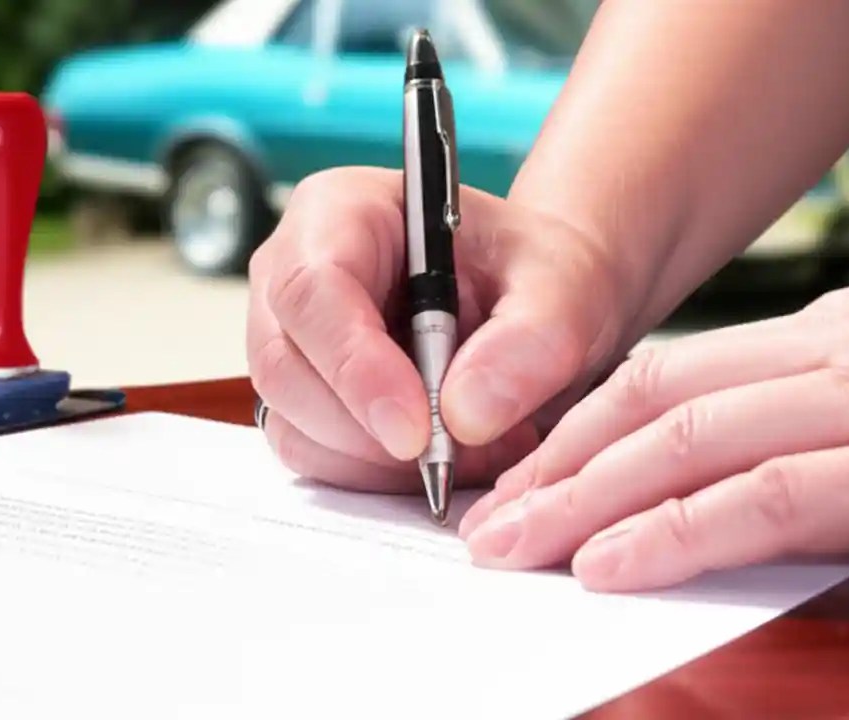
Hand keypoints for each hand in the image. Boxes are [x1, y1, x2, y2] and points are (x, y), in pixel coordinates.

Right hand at [246, 167, 642, 492]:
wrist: (533, 304)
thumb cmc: (532, 275)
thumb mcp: (563, 287)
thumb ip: (529, 340)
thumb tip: (465, 414)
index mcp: (342, 211)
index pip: (314, 288)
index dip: (354, 364)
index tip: (415, 429)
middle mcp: (293, 273)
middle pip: (285, 365)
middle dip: (369, 428)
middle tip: (460, 453)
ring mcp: (287, 341)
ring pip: (294, 422)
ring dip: (380, 460)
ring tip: (475, 447)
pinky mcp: (300, 400)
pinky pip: (313, 457)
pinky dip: (376, 475)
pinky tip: (443, 453)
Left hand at [459, 281, 848, 590]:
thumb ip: (797, 421)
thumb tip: (688, 477)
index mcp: (827, 335)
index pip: (662, 374)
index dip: (574, 429)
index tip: (515, 480)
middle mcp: (841, 353)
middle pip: (653, 401)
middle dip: (555, 464)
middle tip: (484, 522)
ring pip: (690, 442)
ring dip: (586, 498)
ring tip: (516, 547)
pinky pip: (768, 498)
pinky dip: (676, 532)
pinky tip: (613, 565)